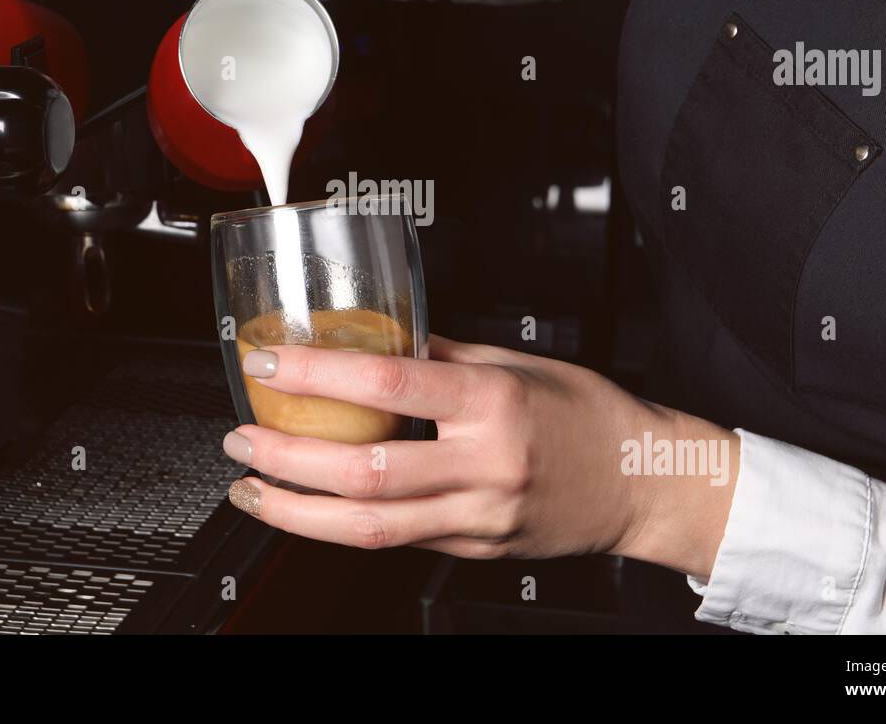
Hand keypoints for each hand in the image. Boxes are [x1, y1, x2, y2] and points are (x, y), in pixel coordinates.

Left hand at [223, 336, 739, 575]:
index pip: (388, 384)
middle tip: (242, 438)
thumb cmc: (588, 415)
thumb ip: (441, 355)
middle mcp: (484, 464)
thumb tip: (377, 339)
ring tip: (254, 488)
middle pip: (366, 472)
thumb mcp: (516, 364)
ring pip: (371, 528)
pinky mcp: (475, 547)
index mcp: (493, 402)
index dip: (317, 374)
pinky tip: (310, 509)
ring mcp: (480, 516)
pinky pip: (398, 541)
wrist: (643, 481)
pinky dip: (344, 526)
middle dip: (288, 457)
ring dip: (298, 512)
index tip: (270, 363)